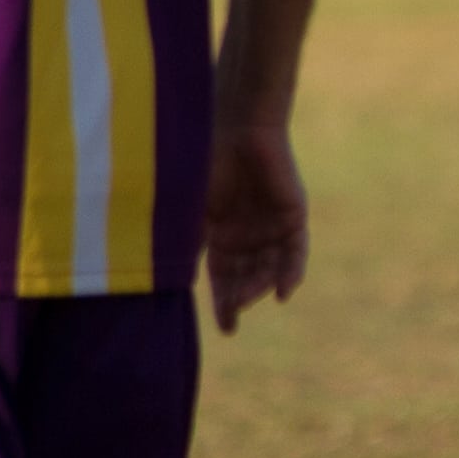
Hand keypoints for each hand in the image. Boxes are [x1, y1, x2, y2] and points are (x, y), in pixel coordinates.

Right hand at [203, 119, 308, 332]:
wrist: (238, 127)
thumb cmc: (205, 163)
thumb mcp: (189, 211)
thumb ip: (184, 243)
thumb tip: (162, 281)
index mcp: (222, 234)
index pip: (224, 278)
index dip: (224, 305)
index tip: (226, 330)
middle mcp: (249, 235)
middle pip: (247, 278)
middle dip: (240, 299)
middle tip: (232, 316)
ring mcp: (272, 227)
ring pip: (270, 269)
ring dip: (260, 287)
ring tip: (248, 300)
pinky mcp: (293, 216)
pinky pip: (296, 252)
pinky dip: (291, 272)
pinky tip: (284, 293)